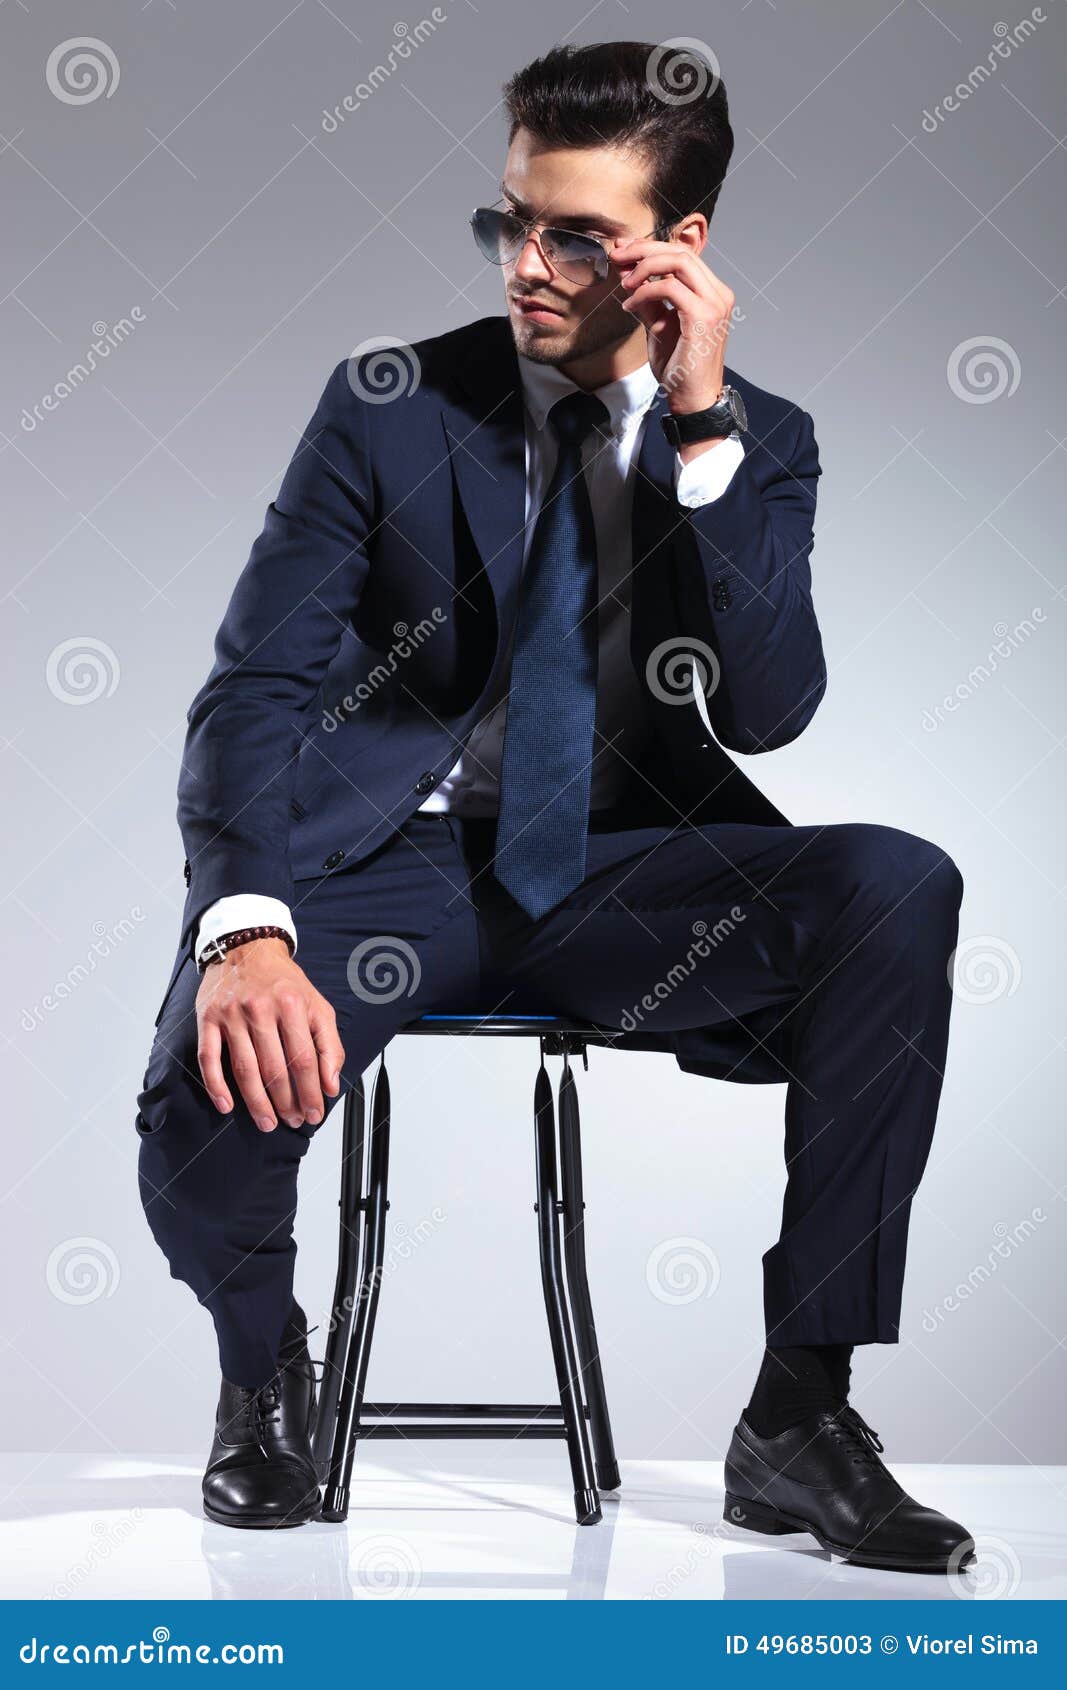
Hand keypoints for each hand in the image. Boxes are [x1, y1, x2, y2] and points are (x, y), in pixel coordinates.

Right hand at [195, 938, 344, 1131]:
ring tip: (268, 1122)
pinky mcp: (208, 1018)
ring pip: (245, 1070)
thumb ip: (330, 1044)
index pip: (305, 1060)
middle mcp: (261, 1009)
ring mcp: (232, 1014)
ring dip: (257, 1103)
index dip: (311, 1092)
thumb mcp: (318, 1005)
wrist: (248, 948)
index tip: (315, 1113)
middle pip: (275, 1069)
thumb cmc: (285, 982)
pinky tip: (227, 1106)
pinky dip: (216, 1086)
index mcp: (293, 1005)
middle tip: (293, 1121)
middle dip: (287, 1102)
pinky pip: (209, 1059)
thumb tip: (331, 1085)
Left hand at [612, 237, 733, 417]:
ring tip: (624, 283)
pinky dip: (645, 291)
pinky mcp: (704, 316)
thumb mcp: (658, 324)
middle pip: (681, 251)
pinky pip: (670, 288)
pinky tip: (630, 305)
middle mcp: (718, 293)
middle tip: (618, 256)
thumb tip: (627, 273)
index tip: (624, 252)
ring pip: (679, 261)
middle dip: (644, 249)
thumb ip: (647, 298)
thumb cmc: (678, 366)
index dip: (651, 248)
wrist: (692, 398)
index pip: (682, 255)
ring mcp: (714, 303)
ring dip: (645, 267)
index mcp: (711, 292)